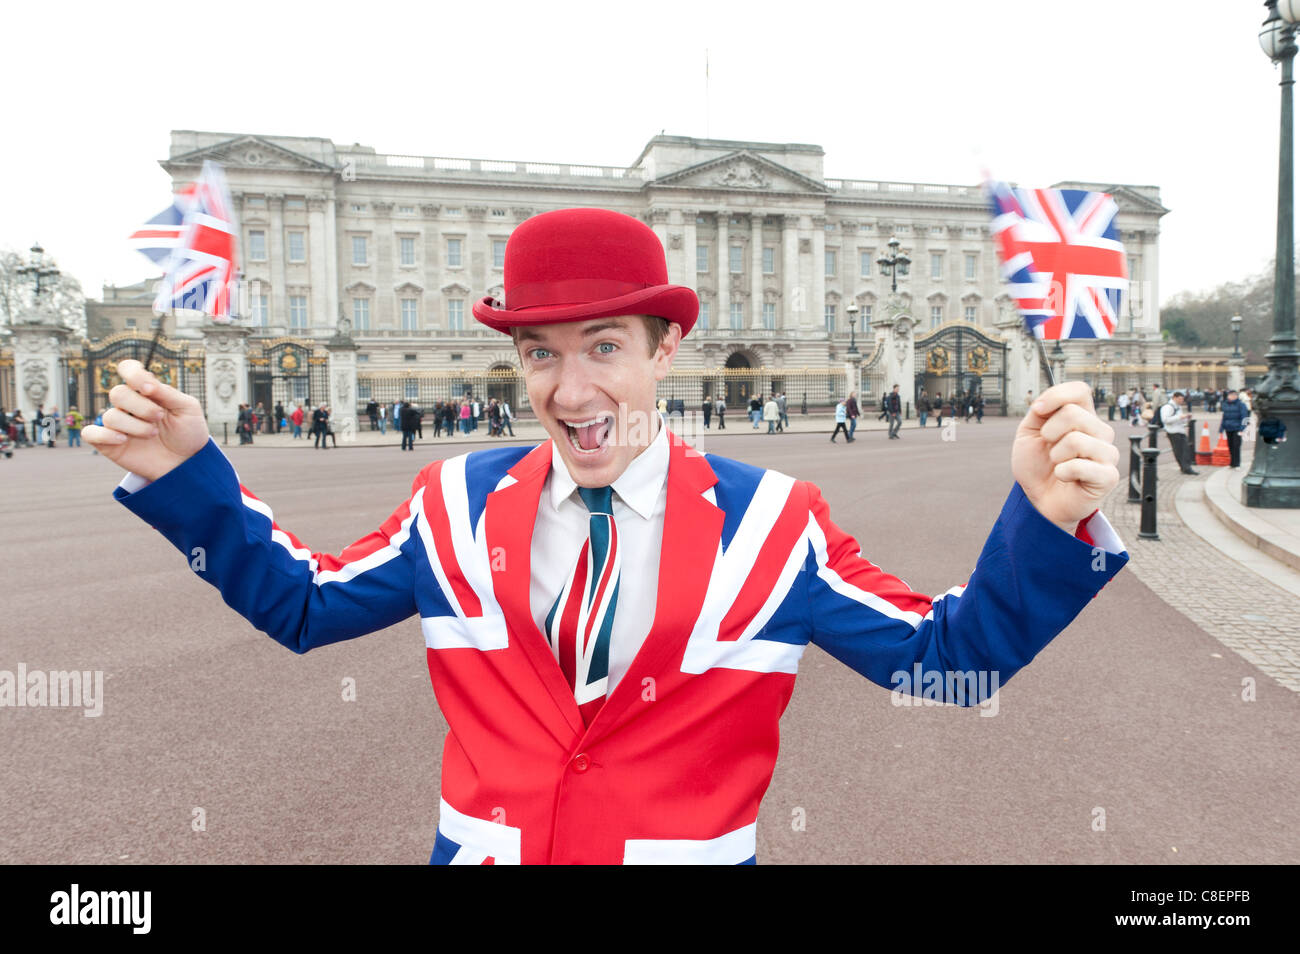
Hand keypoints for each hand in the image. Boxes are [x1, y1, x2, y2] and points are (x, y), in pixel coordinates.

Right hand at [82, 358, 209, 481]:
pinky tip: (123, 440)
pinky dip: (104, 435)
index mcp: (146, 391)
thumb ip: (167, 392)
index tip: (149, 390)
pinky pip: (90, 433)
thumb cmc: (189, 432)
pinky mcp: (108, 443)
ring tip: (152, 434)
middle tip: (159, 417)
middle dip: (140, 406)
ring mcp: (118, 424)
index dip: (133, 374)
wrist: (188, 462)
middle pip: (117, 393)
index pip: (128, 369)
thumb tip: (145, 383)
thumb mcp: (187, 408)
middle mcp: (129, 404)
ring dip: (134, 426)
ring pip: (110, 416)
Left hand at [1012, 381, 1119, 533]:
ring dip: (1055, 455)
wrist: (1039, 499)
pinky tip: (1064, 477)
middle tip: (1050, 449)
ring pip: (1076, 439)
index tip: (1037, 411)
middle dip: (1049, 432)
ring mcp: (1107, 453)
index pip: (1080, 390)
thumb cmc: (1038, 466)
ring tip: (1058, 464)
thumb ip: (1039, 412)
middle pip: (1073, 414)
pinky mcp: (1108, 476)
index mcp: (1083, 416)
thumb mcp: (1029, 433)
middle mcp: (1100, 431)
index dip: (1056, 396)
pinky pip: (1079, 466)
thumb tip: (1044, 403)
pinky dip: (1062, 472)